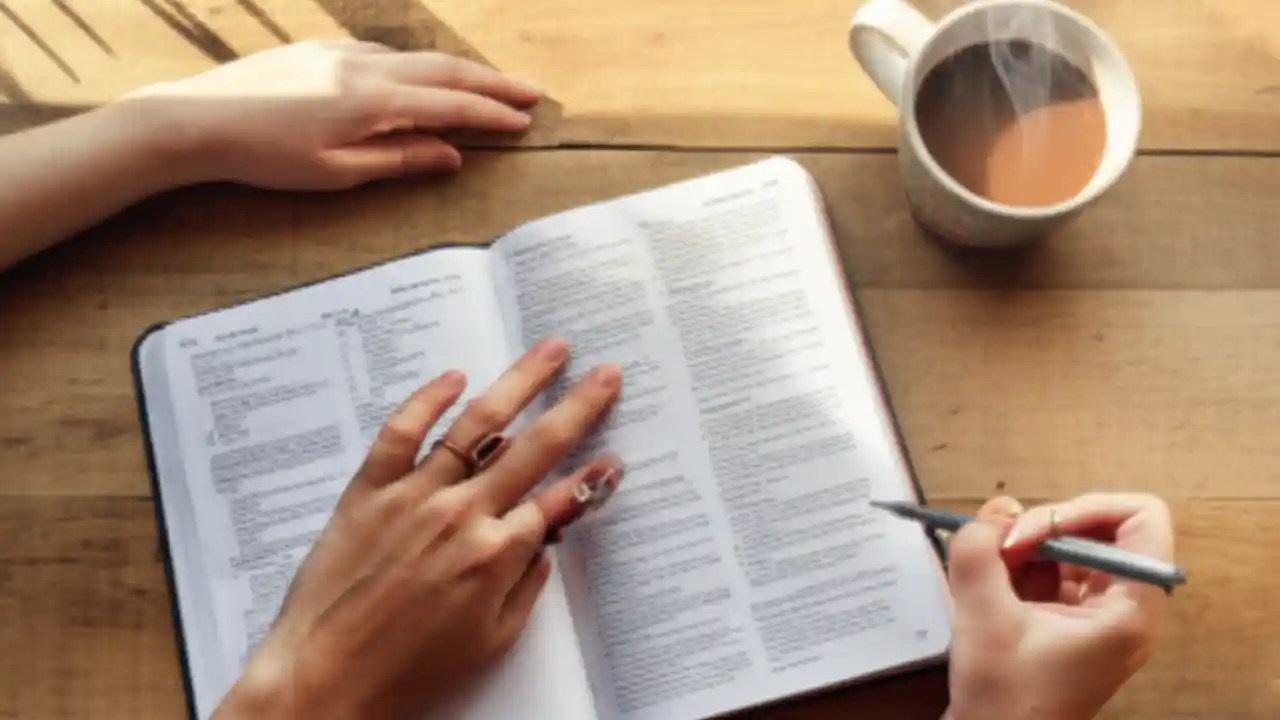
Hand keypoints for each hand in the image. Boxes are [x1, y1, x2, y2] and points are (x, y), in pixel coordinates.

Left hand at [126, 41, 540, 189]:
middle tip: (530, 91)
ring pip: (415, 56)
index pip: (450, 104)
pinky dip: (416, 66)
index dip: (491, 113)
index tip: (525, 120)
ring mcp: (341, 51)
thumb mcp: (338, 172)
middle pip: (444, 68)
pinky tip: (419, 80)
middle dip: (492, 81)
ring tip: (486, 86)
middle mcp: (365, 66)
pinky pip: (384, 53)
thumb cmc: (265, 158)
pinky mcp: (320, 48)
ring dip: (456, 71)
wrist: (196, 120)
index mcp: (373, 101)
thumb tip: (453, 155)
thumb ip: (400, 159)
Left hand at [215, 338, 621, 718]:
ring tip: (551, 351)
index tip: (614, 456)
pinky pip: (401, 432)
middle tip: (605, 373)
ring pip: (478, 424)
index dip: (591, 478)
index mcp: (497, 554)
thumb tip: (543, 542)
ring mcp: (415, 495)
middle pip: (535, 446)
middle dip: (578, 406)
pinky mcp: (369, 491)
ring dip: (521, 383)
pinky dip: (429, 400)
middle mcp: (463, 514)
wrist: (325, 677)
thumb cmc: (408, 671)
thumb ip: (525, 585)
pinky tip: (455, 377)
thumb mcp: (491, 640)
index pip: (559, 500)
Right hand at [944, 493, 1173, 719]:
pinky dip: (1019, 564)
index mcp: (1130, 610)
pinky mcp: (1069, 622)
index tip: (1033, 532)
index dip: (1087, 509)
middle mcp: (1124, 607)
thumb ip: (979, 555)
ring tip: (986, 564)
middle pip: (1102, 528)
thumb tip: (990, 515)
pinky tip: (987, 580)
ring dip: (1025, 544)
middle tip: (1000, 546)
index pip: (1142, 519)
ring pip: (1072, 546)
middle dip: (1045, 526)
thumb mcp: (983, 619)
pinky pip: (1052, 571)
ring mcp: (1097, 615)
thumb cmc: (1003, 698)